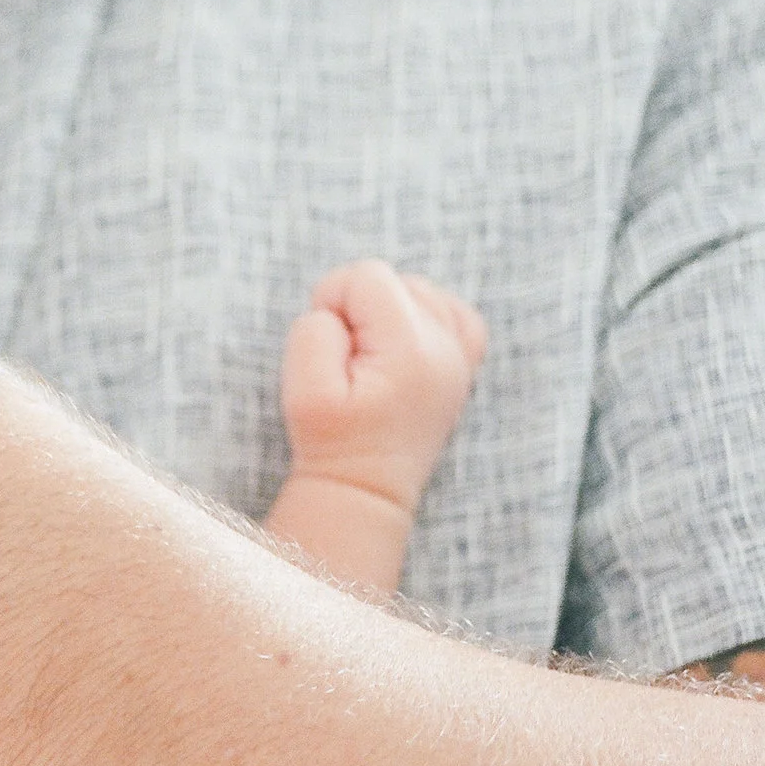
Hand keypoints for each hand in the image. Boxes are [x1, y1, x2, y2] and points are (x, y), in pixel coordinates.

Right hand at [277, 260, 486, 512]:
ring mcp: (459, 358)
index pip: (367, 275)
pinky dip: (429, 315)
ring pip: (421, 292)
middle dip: (359, 305)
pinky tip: (405, 339)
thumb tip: (339, 311)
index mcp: (410, 348)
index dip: (332, 298)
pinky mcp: (460, 370)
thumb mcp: (304, 389)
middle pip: (395, 279)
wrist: (365, 490)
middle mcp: (445, 347)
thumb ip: (315, 330)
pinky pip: (457, 316)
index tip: (327, 344)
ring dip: (387, 311)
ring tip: (370, 356)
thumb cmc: (331, 441)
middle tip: (348, 358)